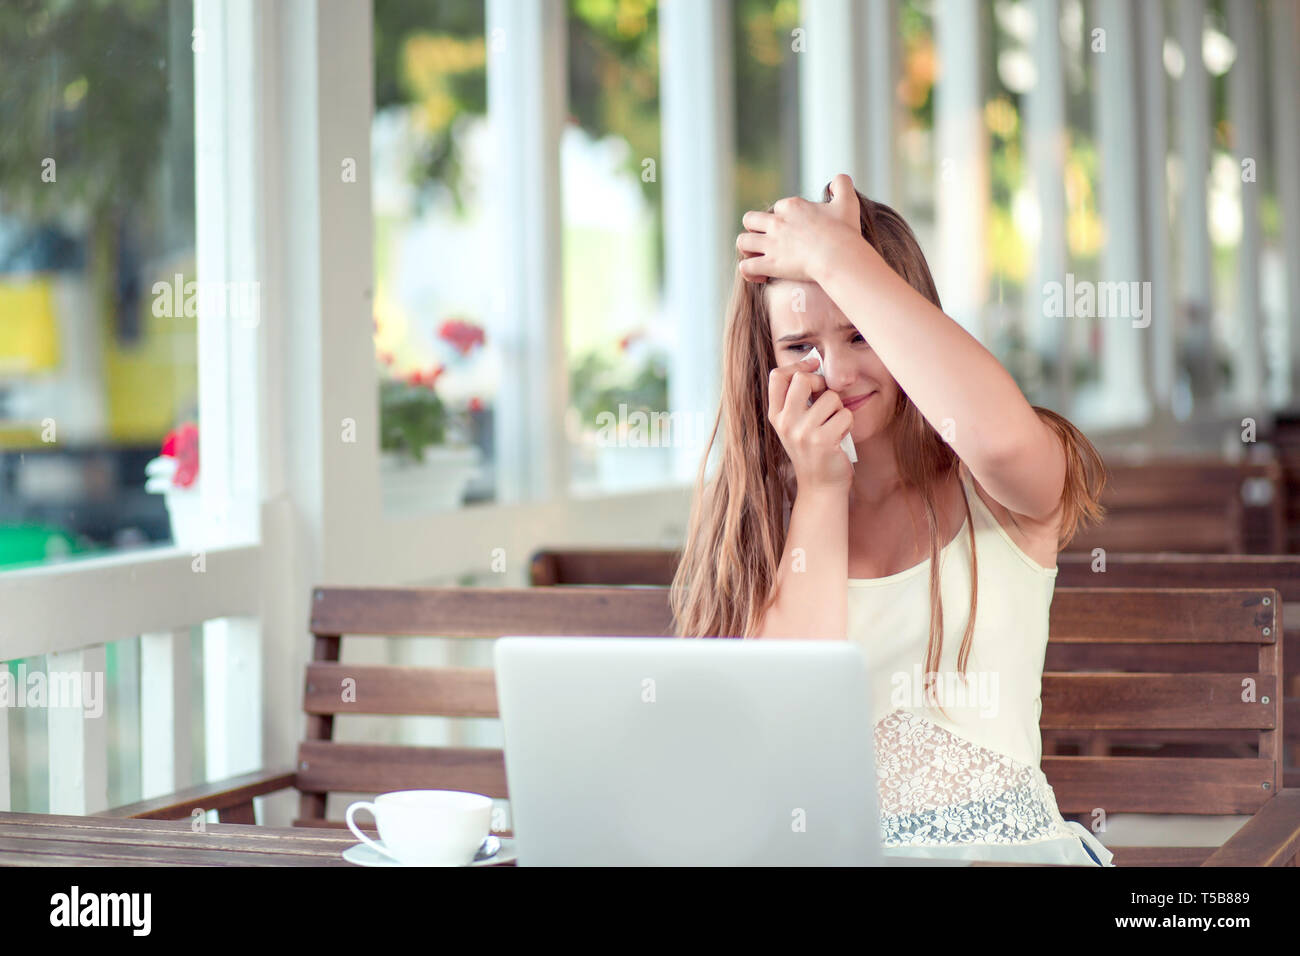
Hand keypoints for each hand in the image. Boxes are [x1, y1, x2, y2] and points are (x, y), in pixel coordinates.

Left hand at [737, 173, 862, 283]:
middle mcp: (777, 223)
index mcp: (792, 206)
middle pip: (750, 220)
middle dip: (755, 230)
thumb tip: (837, 181)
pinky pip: (746, 267)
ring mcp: (771, 244)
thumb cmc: (844, 232)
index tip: (791, 231)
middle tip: (766, 242)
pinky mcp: (770, 264)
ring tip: (759, 258)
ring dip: (748, 250)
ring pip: (742, 242)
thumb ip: (842, 185)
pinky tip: (761, 277)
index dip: (782, 218)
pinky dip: (749, 272)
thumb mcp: (847, 202)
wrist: (838, 256)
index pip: (778, 207)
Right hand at [768, 354, 853, 490]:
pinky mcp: (822, 441)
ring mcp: (802, 432)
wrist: (820, 487)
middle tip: (827, 398)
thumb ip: (798, 399)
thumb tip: (813, 362)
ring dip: (839, 409)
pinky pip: (845, 415)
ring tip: (833, 427)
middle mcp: (785, 423)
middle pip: (803, 379)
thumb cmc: (813, 451)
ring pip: (831, 398)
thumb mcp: (796, 425)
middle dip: (821, 383)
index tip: (813, 367)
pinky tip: (840, 438)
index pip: (777, 376)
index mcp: (776, 416)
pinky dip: (848, 424)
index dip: (798, 366)